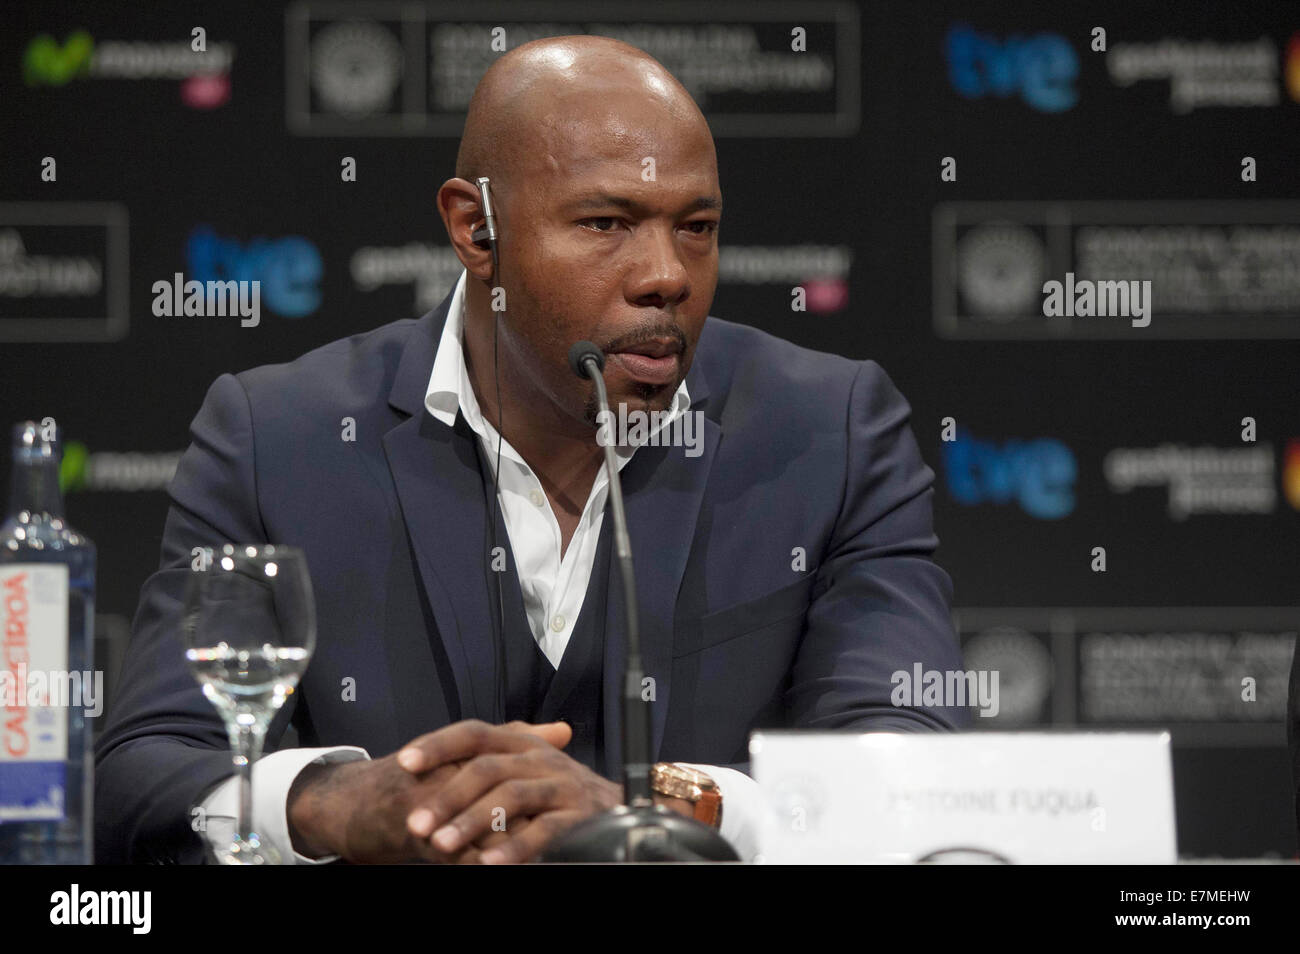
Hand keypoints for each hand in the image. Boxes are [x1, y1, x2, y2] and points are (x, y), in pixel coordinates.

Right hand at [286, 721, 565, 863]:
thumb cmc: (414, 780)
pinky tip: (495, 867)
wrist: (352, 804)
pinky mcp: (413, 835)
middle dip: (526, 814)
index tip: (570, 793)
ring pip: (474, 823)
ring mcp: (426, 805)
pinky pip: (451, 851)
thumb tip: (562, 731)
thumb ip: (512, 740)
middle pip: (493, 792)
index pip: (504, 758)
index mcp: (459, 751)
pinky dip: (476, 860)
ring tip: (536, 852)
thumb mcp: (461, 753)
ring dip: (505, 841)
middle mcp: (443, 772)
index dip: (535, 776)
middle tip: (561, 828)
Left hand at [396, 719, 622, 863]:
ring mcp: (561, 784)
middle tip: (416, 823)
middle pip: (486, 767)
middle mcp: (540, 758)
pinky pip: (544, 830)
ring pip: (510, 796)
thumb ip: (487, 763)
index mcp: (521, 744)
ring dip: (472, 821)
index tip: (404, 762)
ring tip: (442, 846)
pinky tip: (490, 863)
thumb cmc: (558, 793)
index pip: (475, 733)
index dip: (439, 744)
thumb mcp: (523, 770)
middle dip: (446, 797)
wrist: (618, 808)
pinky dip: (515, 847)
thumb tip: (423, 764)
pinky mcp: (580, 814)